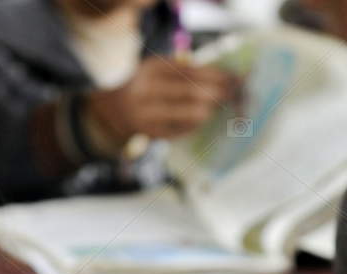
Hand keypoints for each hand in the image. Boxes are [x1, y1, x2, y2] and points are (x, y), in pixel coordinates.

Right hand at [85, 56, 234, 143]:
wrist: (113, 109)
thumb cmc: (146, 86)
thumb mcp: (158, 70)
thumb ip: (184, 70)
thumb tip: (221, 76)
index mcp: (151, 68)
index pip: (189, 70)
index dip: (214, 74)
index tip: (233, 77)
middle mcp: (146, 90)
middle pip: (190, 91)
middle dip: (215, 93)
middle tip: (233, 94)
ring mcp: (146, 113)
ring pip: (186, 113)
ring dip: (207, 111)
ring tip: (219, 108)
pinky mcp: (148, 132)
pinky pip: (178, 130)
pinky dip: (194, 125)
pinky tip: (202, 120)